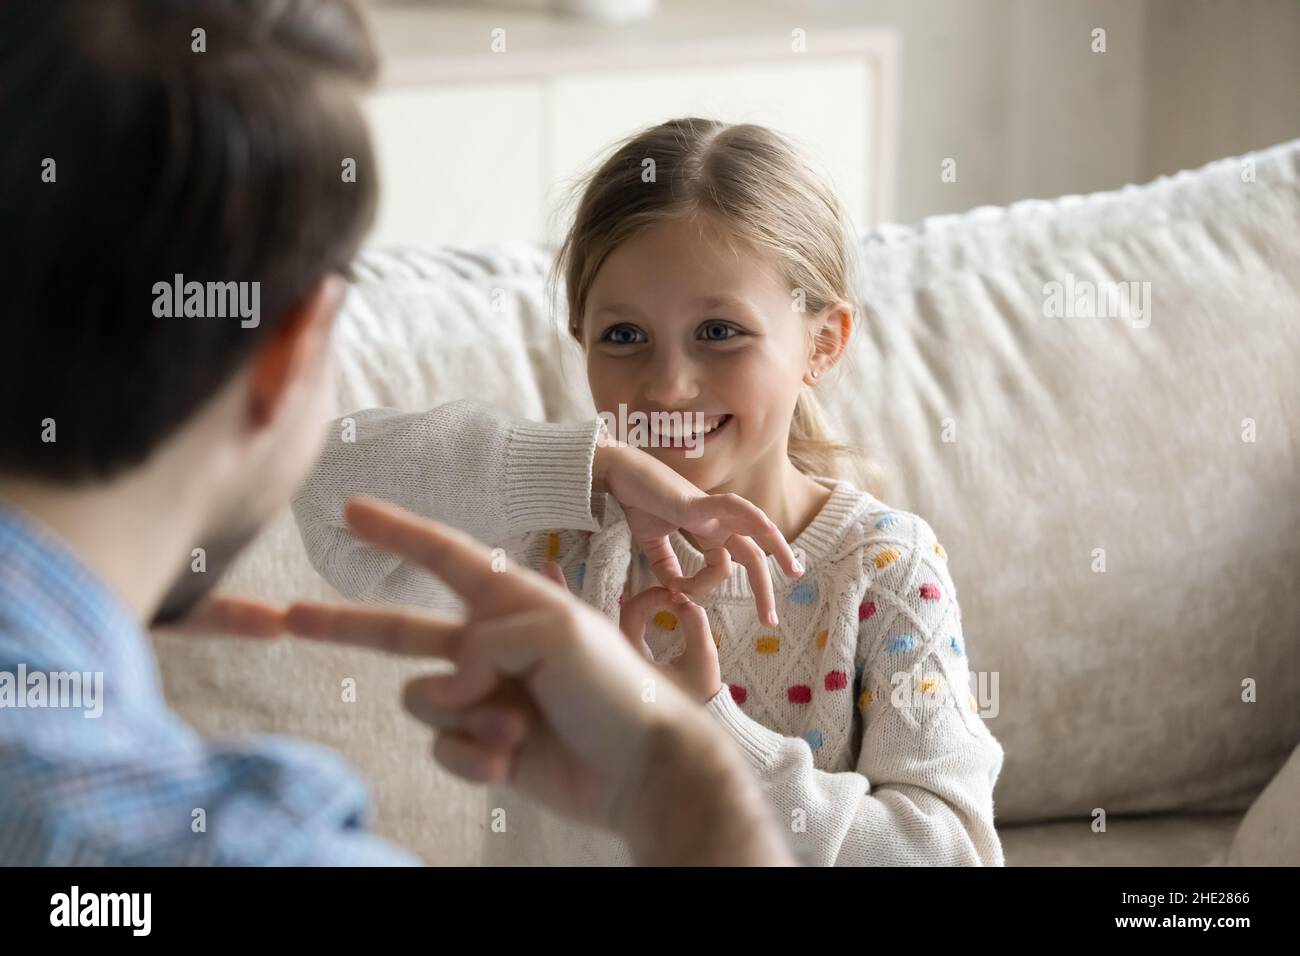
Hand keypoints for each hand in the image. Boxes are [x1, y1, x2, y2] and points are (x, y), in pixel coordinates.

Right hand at [283, 497, 722, 833]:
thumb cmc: (613, 687)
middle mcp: (488, 645)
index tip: (351, 508)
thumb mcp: (555, 632)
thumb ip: (483, 641)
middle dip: (343, 625)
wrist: (641, 769)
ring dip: (466, 716)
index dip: (396, 532)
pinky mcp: (483, 746)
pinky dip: (474, 756)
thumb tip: (448, 684)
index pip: (442, 557)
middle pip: (399, 632)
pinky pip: (443, 748)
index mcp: (508, 602)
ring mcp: (483, 697)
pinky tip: (513, 757)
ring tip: (517, 723)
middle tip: (286, 615)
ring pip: (422, 701)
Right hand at [594, 441, 802, 627]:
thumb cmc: (638, 502)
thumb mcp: (653, 544)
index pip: (724, 566)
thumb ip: (667, 567)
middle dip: (764, 588)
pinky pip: (733, 506)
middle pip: (751, 555)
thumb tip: (676, 592)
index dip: (704, 586)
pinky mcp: (699, 500)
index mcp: (708, 531)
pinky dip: (752, 515)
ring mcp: (711, 510)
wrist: (621, 474)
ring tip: (794, 573)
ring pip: (756, 530)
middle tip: (771, 621)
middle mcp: (716, 521)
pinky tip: (769, 527)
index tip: (679, 592)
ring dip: (778, 550)